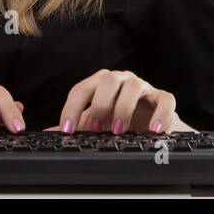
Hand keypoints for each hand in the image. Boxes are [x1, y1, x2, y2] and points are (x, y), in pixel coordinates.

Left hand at [43, 69, 192, 134]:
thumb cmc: (119, 118)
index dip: (71, 108)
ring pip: (134, 86)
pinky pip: (165, 101)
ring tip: (119, 131)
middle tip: (97, 129)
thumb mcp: (96, 122)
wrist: (151, 124)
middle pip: (108, 80)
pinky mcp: (163, 98)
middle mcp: (121, 80)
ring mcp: (143, 87)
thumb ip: (75, 125)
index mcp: (100, 84)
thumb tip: (48, 133)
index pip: (81, 89)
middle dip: (100, 105)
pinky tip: (153, 131)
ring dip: (124, 109)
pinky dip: (160, 115)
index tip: (68, 130)